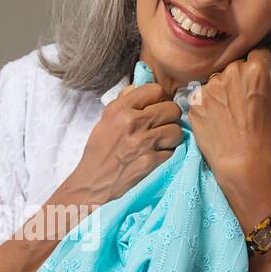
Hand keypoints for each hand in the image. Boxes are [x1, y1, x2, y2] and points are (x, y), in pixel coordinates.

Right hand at [58, 82, 183, 206]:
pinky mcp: (151, 161)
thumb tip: (141, 88)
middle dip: (170, 118)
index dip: (160, 99)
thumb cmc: (100, 151)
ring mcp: (143, 142)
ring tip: (161, 142)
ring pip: (176, 130)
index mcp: (119, 109)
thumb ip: (124, 102)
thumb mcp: (106, 120)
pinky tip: (157, 156)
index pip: (155, 90)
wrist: (93, 183)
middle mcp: (132, 122)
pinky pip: (173, 150)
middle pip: (172, 109)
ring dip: (172, 137)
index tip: (156, 107)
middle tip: (162, 126)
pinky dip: (168, 153)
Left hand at [186, 44, 270, 193]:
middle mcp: (230, 72)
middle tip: (242, 99)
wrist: (241, 163)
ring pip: (216, 79)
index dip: (260, 63)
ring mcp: (209, 86)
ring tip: (227, 112)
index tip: (259, 75)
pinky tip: (215, 118)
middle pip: (234, 65)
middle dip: (239, 77)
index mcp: (255, 69)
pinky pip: (202, 95)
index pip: (258, 52)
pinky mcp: (194, 100)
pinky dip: (207, 103)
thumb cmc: (264, 136)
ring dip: (221, 89)